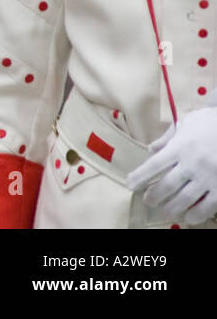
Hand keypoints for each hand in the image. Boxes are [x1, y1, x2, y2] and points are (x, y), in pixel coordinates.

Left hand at [126, 108, 216, 223]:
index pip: (153, 165)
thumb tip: (151, 149)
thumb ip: (168, 137)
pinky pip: (208, 205)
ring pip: (185, 198)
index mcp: (179, 147)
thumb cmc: (210, 122)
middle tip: (148, 201)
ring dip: (172, 207)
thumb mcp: (186, 122)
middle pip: (166, 185)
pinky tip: (189, 217)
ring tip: (164, 211)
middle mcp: (191, 164)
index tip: (130, 184)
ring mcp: (207, 177)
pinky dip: (197, 214)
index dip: (139, 177)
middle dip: (154, 196)